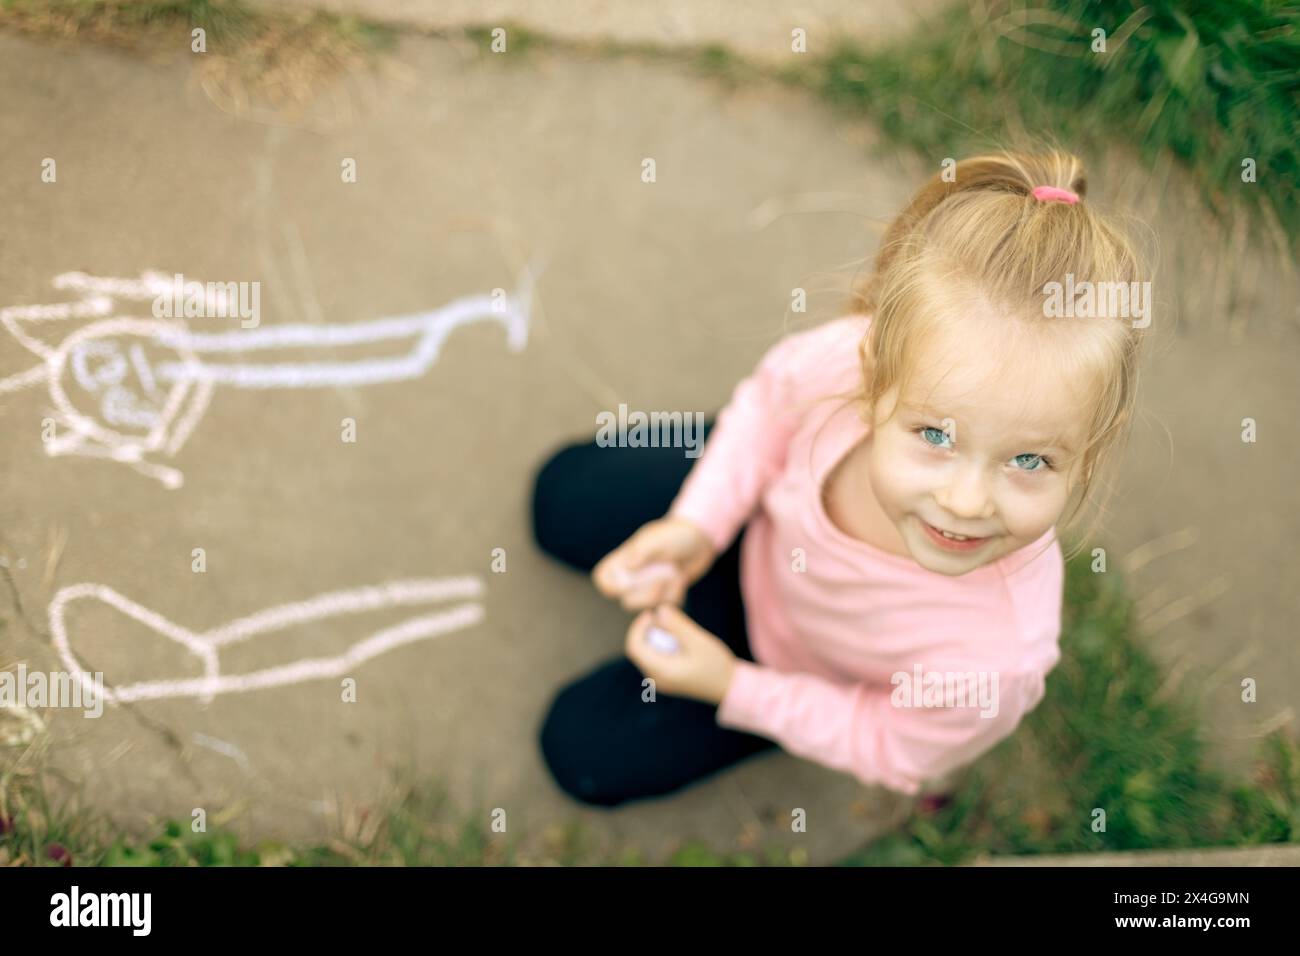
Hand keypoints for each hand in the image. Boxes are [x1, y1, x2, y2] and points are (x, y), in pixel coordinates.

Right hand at [592, 516, 715, 610]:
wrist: (700, 539)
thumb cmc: (674, 534)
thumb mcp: (657, 539)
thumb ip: (641, 551)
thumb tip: (627, 565)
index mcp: (622, 560)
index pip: (604, 581)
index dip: (616, 585)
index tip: (636, 575)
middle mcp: (631, 576)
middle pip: (628, 601)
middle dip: (651, 589)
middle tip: (668, 569)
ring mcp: (647, 588)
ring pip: (647, 607)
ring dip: (666, 591)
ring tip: (676, 571)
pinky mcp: (664, 596)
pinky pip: (666, 607)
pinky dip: (676, 594)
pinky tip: (681, 578)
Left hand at [623, 604, 737, 705]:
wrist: (731, 688)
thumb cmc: (716, 665)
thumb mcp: (698, 641)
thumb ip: (678, 625)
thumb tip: (659, 610)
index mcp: (660, 671)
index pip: (634, 646)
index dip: (638, 626)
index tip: (652, 613)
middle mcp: (656, 679)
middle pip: (639, 650)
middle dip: (648, 630)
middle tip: (667, 618)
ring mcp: (661, 682)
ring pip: (647, 654)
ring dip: (656, 638)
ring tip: (678, 631)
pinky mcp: (668, 680)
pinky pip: (656, 659)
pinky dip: (662, 646)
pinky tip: (681, 642)